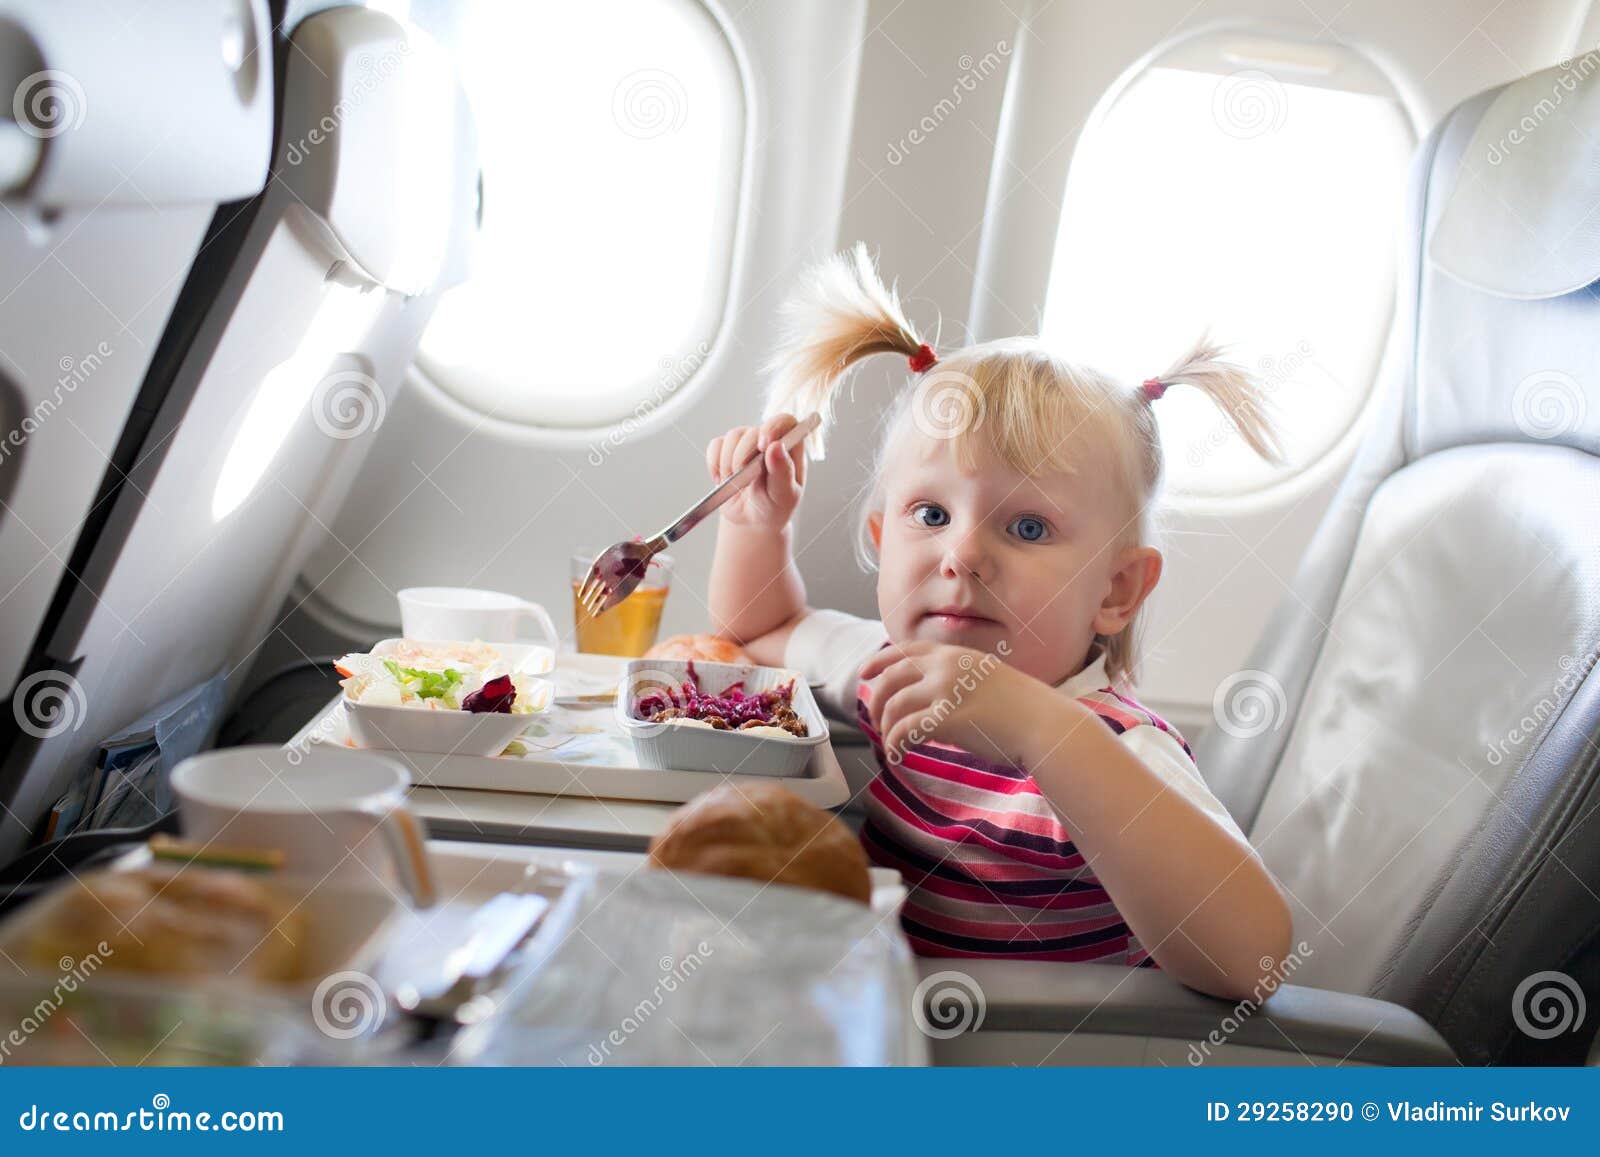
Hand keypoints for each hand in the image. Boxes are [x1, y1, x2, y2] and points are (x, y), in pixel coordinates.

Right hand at [706, 413, 807, 529]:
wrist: (751, 520)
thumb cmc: (774, 507)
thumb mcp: (785, 496)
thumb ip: (783, 472)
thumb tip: (776, 446)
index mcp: (790, 447)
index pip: (785, 421)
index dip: (773, 427)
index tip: (763, 445)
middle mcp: (769, 440)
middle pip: (752, 431)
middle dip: (744, 457)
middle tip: (746, 481)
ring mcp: (746, 443)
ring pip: (732, 436)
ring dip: (729, 464)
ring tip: (737, 484)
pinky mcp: (726, 449)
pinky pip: (715, 446)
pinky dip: (715, 464)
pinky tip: (723, 480)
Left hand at [859, 641, 1053, 765]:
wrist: (1045, 725)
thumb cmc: (1022, 709)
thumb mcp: (987, 677)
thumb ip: (957, 679)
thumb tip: (929, 696)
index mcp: (955, 655)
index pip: (905, 650)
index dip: (879, 660)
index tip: (864, 672)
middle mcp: (946, 667)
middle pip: (890, 678)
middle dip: (877, 701)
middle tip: (876, 720)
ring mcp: (945, 692)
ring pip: (894, 706)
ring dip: (886, 728)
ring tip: (892, 744)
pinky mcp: (946, 720)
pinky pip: (904, 731)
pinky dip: (895, 745)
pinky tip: (898, 756)